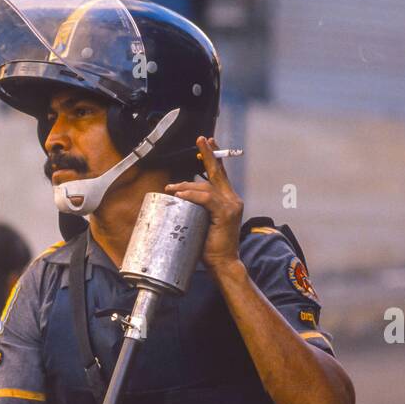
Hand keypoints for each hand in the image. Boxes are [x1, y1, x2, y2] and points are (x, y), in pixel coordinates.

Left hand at [165, 136, 244, 281]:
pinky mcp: (226, 214)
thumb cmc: (211, 247)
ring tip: (171, 188)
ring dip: (187, 186)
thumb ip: (197, 209)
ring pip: (207, 187)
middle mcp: (233, 199)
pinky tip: (180, 195)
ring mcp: (232, 206)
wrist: (223, 263)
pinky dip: (192, 196)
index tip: (207, 143)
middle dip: (208, 154)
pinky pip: (207, 199)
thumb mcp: (202, 223)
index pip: (219, 175)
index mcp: (228, 200)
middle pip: (217, 173)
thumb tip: (180, 201)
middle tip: (200, 140)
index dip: (213, 158)